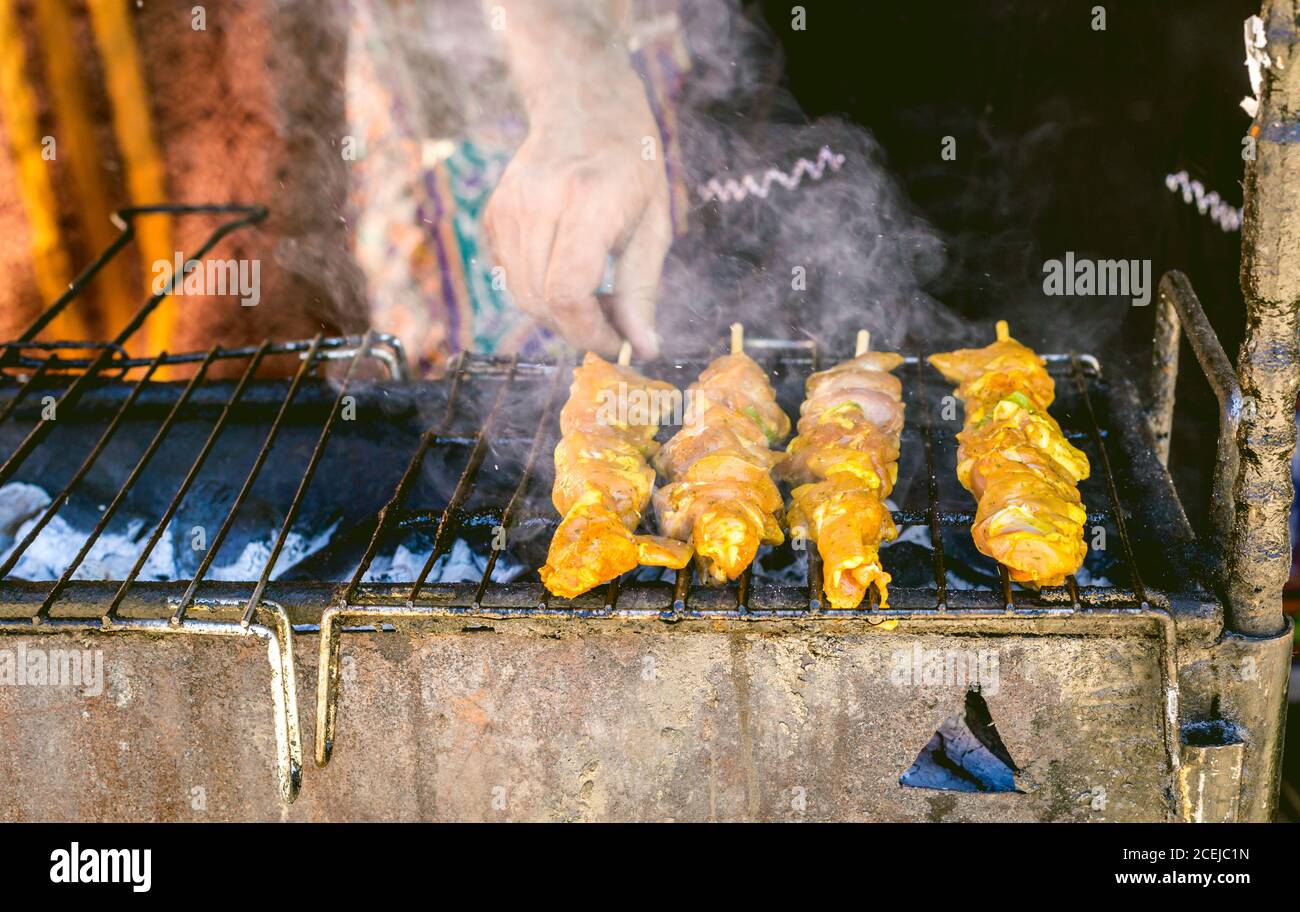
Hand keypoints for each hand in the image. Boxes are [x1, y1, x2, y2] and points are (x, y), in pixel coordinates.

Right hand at [484, 60, 669, 358]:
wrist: (584, 104)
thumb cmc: (631, 164)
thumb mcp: (654, 224)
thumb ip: (642, 290)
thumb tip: (641, 349)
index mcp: (586, 202)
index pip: (567, 293)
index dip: (590, 334)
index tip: (618, 346)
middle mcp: (538, 202)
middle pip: (540, 302)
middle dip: (577, 329)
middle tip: (612, 324)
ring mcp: (507, 206)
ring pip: (520, 296)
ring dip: (558, 315)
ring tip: (595, 297)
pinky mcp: (493, 213)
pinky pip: (509, 277)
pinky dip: (538, 292)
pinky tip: (569, 273)